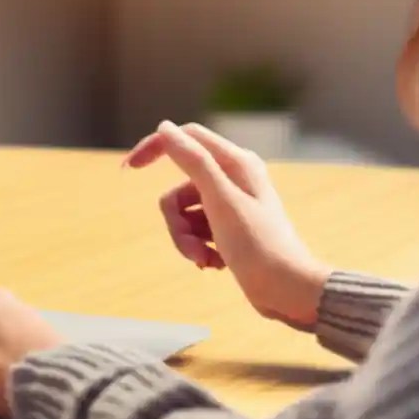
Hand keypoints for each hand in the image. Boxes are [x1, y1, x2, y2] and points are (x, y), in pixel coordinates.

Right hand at [124, 121, 330, 330]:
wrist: (288, 289)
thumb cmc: (258, 245)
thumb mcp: (220, 201)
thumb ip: (194, 161)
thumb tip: (165, 128)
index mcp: (235, 162)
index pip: (186, 138)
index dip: (156, 147)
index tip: (130, 168)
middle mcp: (233, 178)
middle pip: (179, 188)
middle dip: (176, 221)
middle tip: (192, 247)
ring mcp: (230, 204)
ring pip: (185, 213)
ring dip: (187, 239)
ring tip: (205, 260)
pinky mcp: (229, 228)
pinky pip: (197, 230)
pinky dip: (199, 247)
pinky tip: (215, 263)